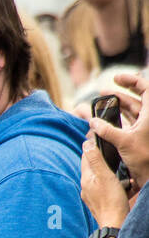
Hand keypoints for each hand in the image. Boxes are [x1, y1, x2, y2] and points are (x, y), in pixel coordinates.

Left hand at [81, 138, 130, 225]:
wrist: (114, 224)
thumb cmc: (111, 200)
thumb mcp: (104, 175)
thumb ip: (95, 159)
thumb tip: (86, 144)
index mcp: (86, 179)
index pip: (85, 157)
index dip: (91, 146)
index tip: (96, 137)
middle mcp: (85, 188)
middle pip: (90, 167)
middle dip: (97, 158)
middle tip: (105, 150)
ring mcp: (91, 196)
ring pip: (97, 178)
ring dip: (103, 171)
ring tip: (111, 166)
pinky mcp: (98, 203)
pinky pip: (102, 188)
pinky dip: (108, 182)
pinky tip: (115, 183)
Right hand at [89, 72, 148, 189]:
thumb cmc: (144, 158)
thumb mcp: (124, 142)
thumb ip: (107, 130)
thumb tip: (93, 123)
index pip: (144, 87)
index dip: (130, 80)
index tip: (116, 79)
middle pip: (136, 98)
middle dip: (119, 94)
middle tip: (103, 92)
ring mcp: (144, 127)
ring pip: (131, 111)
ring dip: (117, 108)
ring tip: (102, 106)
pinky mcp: (139, 137)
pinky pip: (128, 124)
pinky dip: (117, 122)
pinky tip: (105, 123)